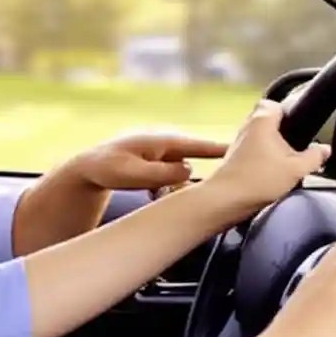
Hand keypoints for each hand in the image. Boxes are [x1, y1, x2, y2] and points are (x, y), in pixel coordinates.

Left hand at [70, 133, 228, 191]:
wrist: (88, 167)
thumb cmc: (108, 168)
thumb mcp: (133, 174)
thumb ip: (163, 174)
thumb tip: (190, 171)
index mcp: (163, 141)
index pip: (200, 145)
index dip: (223, 149)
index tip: (247, 149)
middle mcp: (167, 144)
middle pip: (197, 157)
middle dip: (212, 168)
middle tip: (230, 182)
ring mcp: (163, 153)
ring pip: (186, 170)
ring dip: (187, 184)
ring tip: (180, 195)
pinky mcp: (159, 163)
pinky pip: (176, 174)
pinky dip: (177, 185)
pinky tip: (165, 195)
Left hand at [200, 100, 329, 213]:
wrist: (227, 199)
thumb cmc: (262, 178)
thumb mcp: (297, 169)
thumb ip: (314, 157)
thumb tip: (326, 149)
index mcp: (262, 120)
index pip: (275, 104)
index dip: (288, 112)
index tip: (300, 126)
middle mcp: (247, 126)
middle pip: (266, 120)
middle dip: (281, 130)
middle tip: (296, 145)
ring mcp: (237, 142)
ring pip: (258, 136)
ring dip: (270, 145)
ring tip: (286, 160)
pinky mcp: (232, 158)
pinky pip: (251, 150)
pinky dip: (261, 156)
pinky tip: (271, 171)